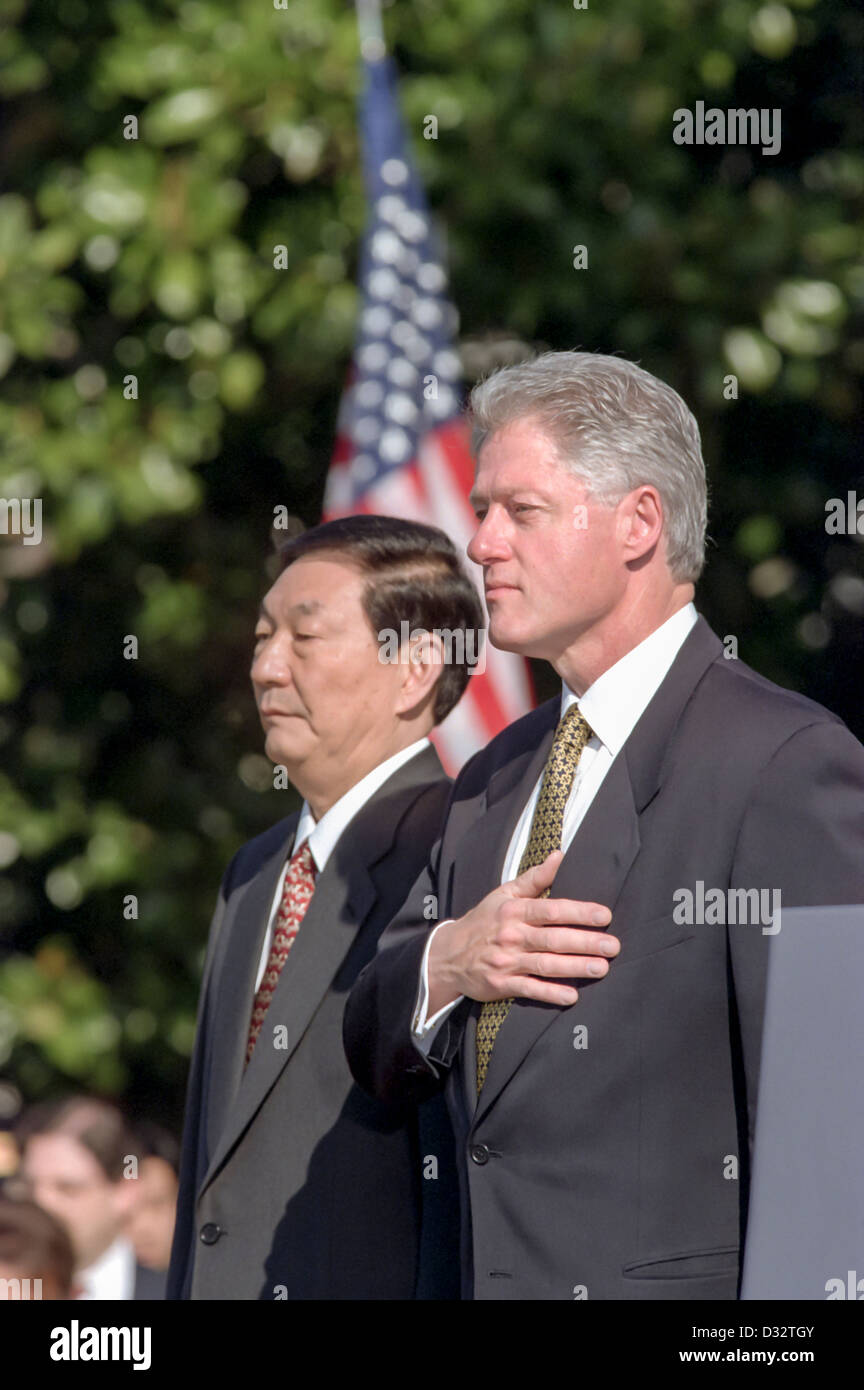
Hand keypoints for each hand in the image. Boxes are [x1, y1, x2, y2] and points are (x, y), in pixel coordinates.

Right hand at [427, 850, 618, 1012]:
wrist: (448, 955)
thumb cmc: (484, 921)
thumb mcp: (504, 893)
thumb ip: (535, 878)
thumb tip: (560, 856)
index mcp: (514, 910)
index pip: (551, 910)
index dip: (579, 912)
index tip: (604, 915)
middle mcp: (511, 935)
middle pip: (553, 939)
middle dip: (585, 942)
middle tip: (613, 946)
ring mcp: (506, 961)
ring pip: (545, 965)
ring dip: (574, 968)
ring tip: (601, 969)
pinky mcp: (501, 984)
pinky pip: (529, 990)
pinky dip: (549, 994)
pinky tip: (571, 996)